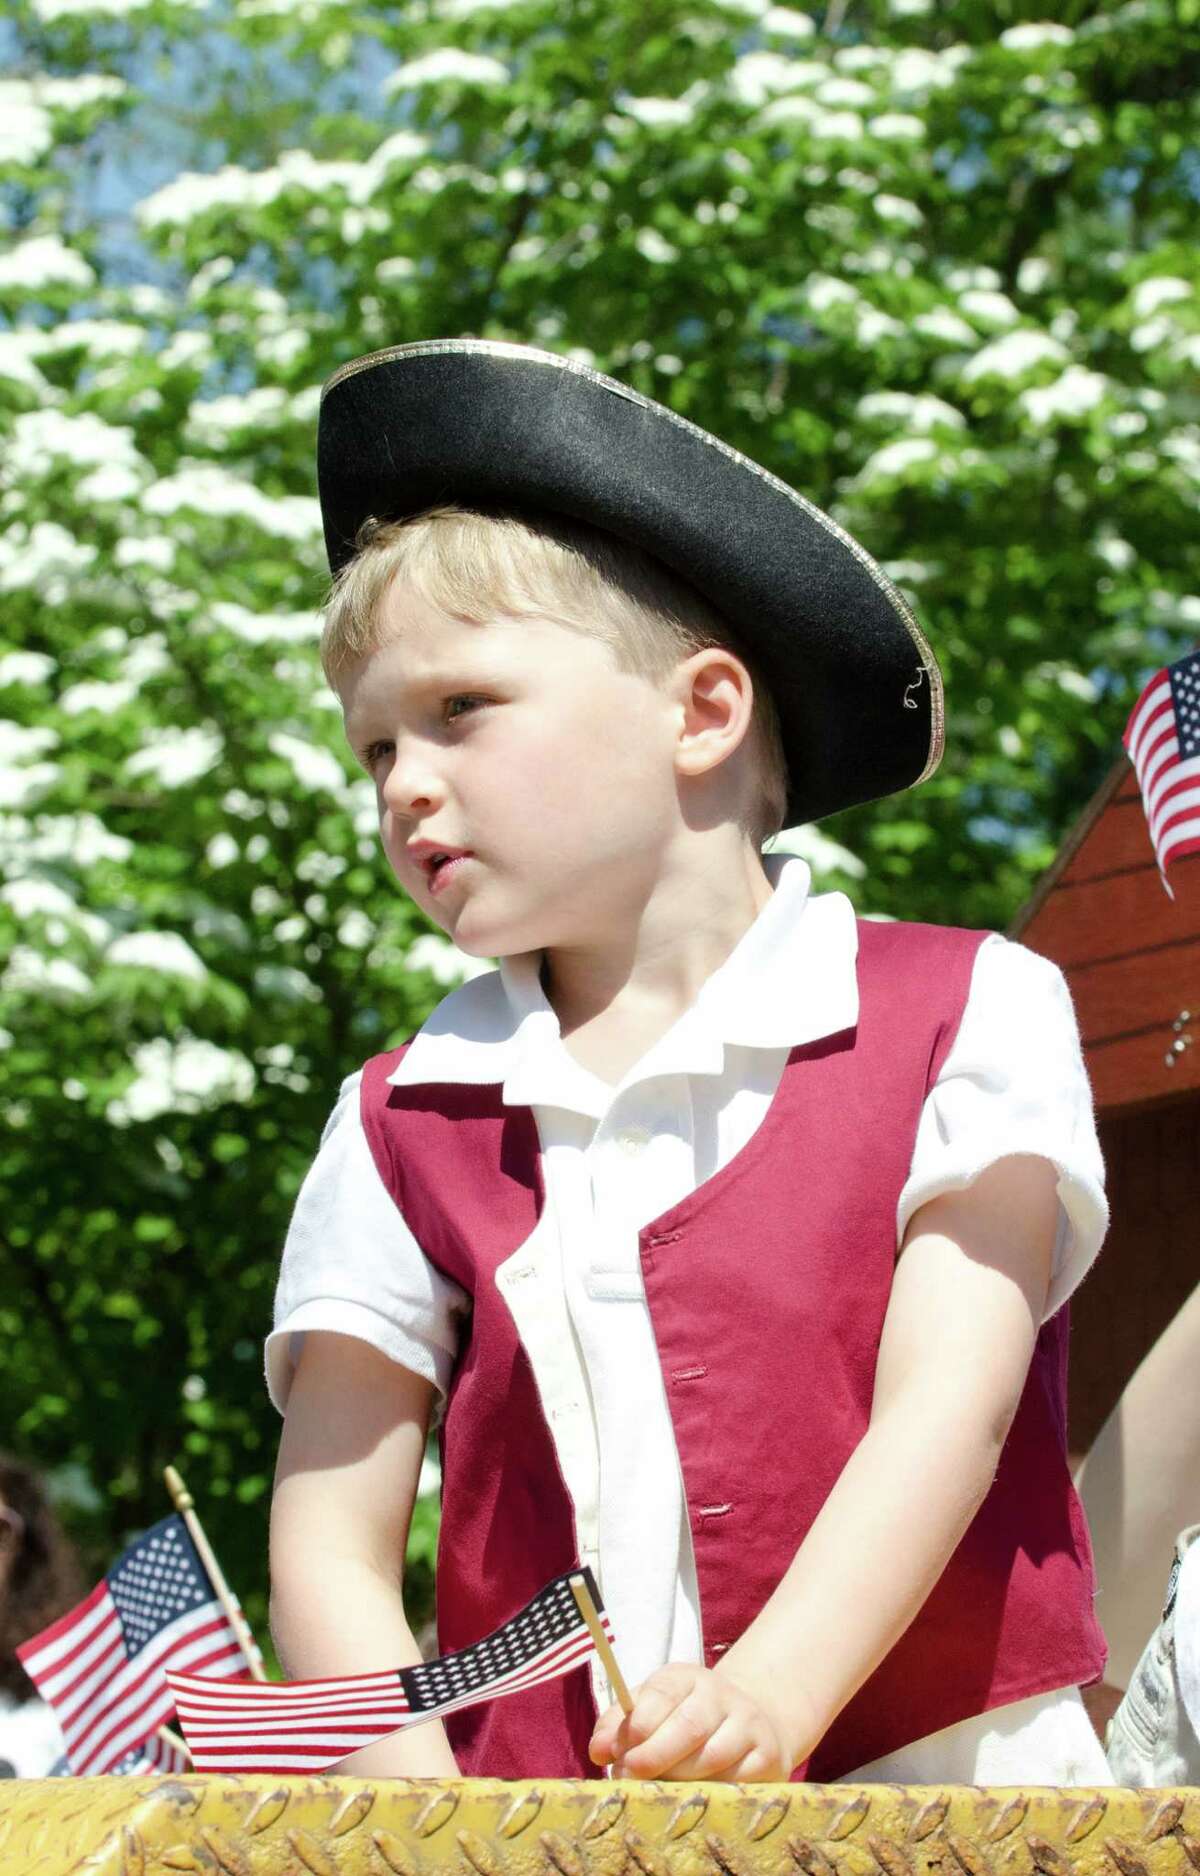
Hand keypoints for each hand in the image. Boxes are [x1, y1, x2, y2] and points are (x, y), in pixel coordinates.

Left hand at [588, 1662, 797, 1780]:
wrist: (751, 1724)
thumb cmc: (684, 1721)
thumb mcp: (651, 1710)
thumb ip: (619, 1725)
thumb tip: (598, 1750)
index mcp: (687, 1677)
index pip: (661, 1694)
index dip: (634, 1726)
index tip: (612, 1754)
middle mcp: (721, 1695)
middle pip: (688, 1726)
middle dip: (653, 1757)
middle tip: (628, 1777)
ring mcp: (749, 1724)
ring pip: (711, 1758)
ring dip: (677, 1781)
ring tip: (655, 1791)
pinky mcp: (768, 1758)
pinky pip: (735, 1782)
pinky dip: (709, 1794)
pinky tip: (691, 1797)